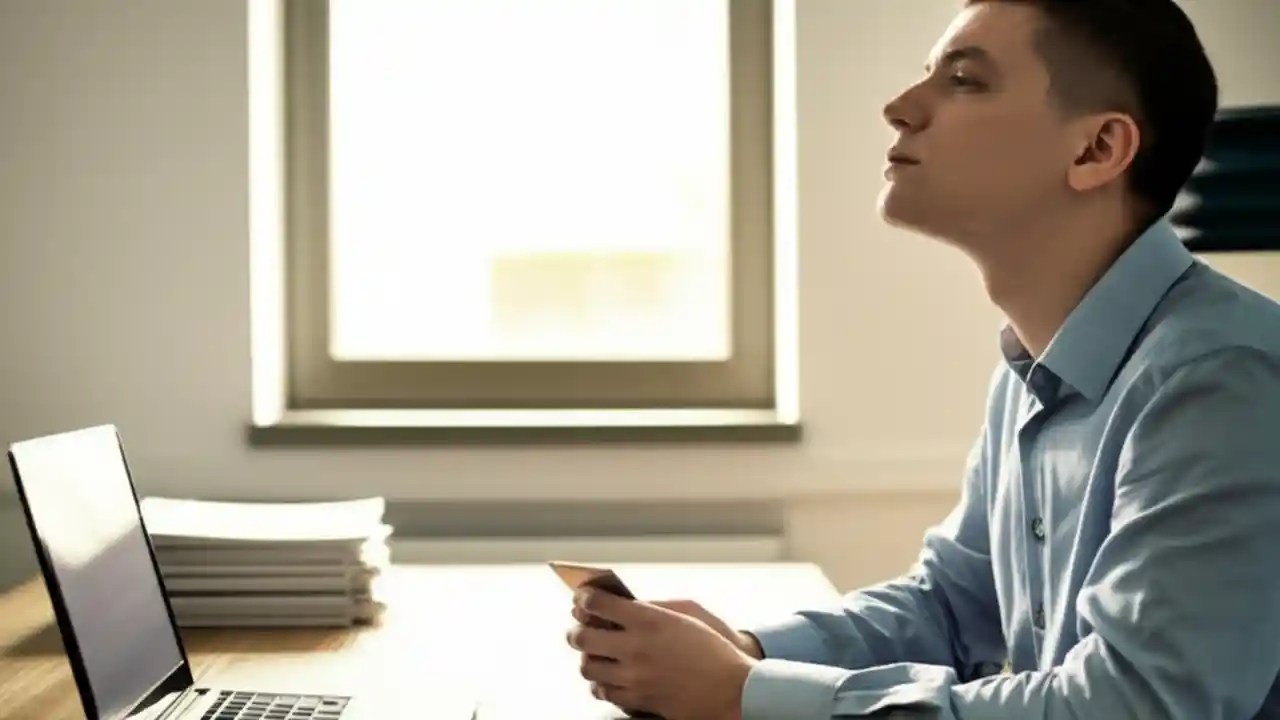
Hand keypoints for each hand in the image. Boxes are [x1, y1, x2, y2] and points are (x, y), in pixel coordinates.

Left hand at [566, 588, 758, 719]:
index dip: (584, 598)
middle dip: (575, 630)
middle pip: (582, 636)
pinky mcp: (637, 700)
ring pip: (588, 667)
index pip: (597, 603)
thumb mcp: (687, 612)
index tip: (582, 598)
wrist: (731, 689)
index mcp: (648, 619)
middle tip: (579, 628)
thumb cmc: (713, 648)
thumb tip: (625, 605)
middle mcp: (635, 647)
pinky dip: (601, 683)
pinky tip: (609, 676)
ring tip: (594, 654)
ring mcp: (634, 676)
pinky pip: (603, 691)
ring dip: (587, 658)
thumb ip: (652, 606)